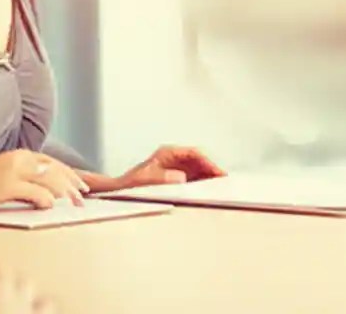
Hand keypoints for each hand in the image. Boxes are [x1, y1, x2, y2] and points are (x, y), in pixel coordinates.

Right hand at [0, 150, 88, 211]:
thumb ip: (19, 179)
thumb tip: (40, 192)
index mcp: (18, 155)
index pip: (53, 164)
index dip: (70, 175)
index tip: (82, 187)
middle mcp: (19, 159)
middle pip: (57, 170)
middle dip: (74, 185)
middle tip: (83, 199)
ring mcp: (13, 170)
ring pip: (51, 180)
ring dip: (66, 194)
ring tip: (73, 205)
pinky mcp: (5, 185)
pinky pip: (36, 192)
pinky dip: (47, 200)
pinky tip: (50, 207)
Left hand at [109, 146, 225, 190]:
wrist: (120, 191)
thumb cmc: (130, 184)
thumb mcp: (145, 180)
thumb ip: (162, 178)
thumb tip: (181, 177)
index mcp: (168, 153)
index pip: (194, 153)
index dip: (208, 162)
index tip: (217, 172)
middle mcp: (174, 158)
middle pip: (199, 161)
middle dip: (212, 170)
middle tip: (225, 181)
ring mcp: (176, 168)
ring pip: (198, 170)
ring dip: (209, 178)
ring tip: (221, 188)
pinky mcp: (176, 179)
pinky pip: (194, 179)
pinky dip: (203, 184)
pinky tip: (210, 192)